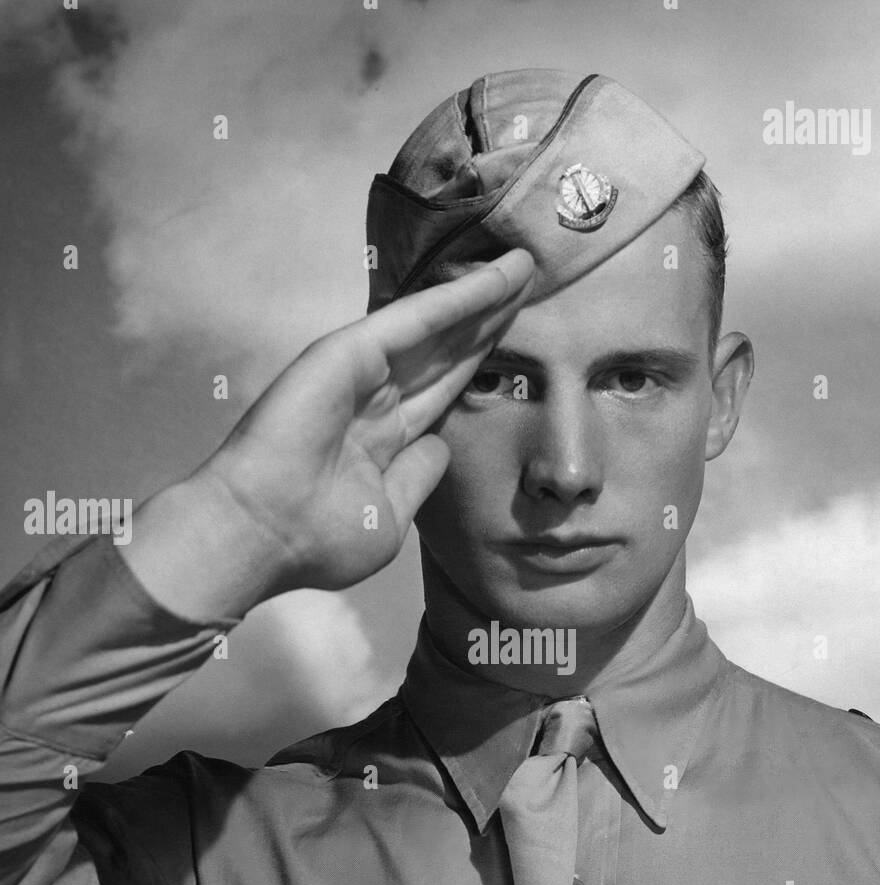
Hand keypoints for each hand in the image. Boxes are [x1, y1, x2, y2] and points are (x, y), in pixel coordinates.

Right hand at [194, 248, 533, 594]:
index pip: (443, 388)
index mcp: (382, 436)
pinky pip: (418, 319)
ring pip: (438, 325)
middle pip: (448, 349)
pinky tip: (496, 278)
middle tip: (531, 282)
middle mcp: (374, 396)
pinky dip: (458, 297)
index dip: (479, 362)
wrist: (262, 537)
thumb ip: (418, 476)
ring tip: (525, 265)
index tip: (519, 340)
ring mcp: (362, 370)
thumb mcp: (389, 516)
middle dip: (489, 319)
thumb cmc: (313, 539)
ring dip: (482, 295)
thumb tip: (440, 445)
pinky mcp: (351, 351)